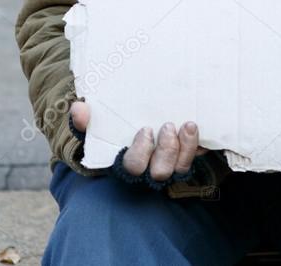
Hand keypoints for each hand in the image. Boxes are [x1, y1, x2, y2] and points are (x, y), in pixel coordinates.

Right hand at [71, 102, 206, 180]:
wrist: (135, 124)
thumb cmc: (112, 131)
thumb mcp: (97, 126)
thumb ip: (85, 120)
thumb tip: (78, 108)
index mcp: (126, 163)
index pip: (133, 167)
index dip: (141, 152)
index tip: (145, 129)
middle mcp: (149, 170)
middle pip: (161, 172)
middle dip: (167, 150)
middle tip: (168, 126)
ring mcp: (169, 165)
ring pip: (181, 167)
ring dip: (187, 147)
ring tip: (188, 125)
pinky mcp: (186, 156)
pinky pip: (198, 157)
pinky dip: (201, 144)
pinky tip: (198, 127)